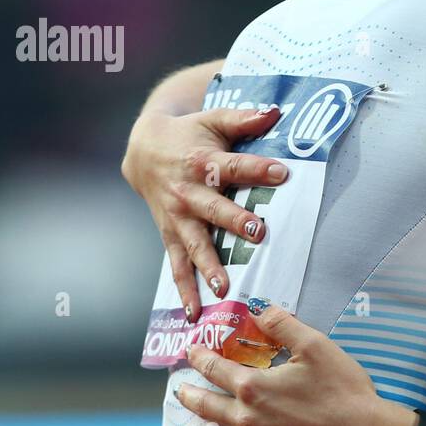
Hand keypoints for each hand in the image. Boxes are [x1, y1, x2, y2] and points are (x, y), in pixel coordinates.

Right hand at [121, 105, 286, 318]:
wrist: (143, 149)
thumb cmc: (190, 134)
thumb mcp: (214, 119)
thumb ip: (245, 119)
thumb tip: (276, 112)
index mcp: (201, 161)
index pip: (234, 166)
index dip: (257, 169)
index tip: (282, 173)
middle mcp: (187, 193)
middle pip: (214, 209)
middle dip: (234, 221)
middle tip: (258, 233)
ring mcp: (177, 218)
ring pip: (194, 244)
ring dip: (208, 266)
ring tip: (224, 286)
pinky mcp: (170, 235)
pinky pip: (176, 266)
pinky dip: (184, 291)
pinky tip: (194, 313)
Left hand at [174, 305, 412, 425]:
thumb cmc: (345, 392)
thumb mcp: (317, 347)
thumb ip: (282, 324)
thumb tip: (256, 307)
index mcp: (254, 386)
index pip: (216, 368)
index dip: (200, 358)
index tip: (190, 352)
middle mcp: (245, 419)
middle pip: (206, 406)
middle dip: (189, 397)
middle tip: (179, 392)